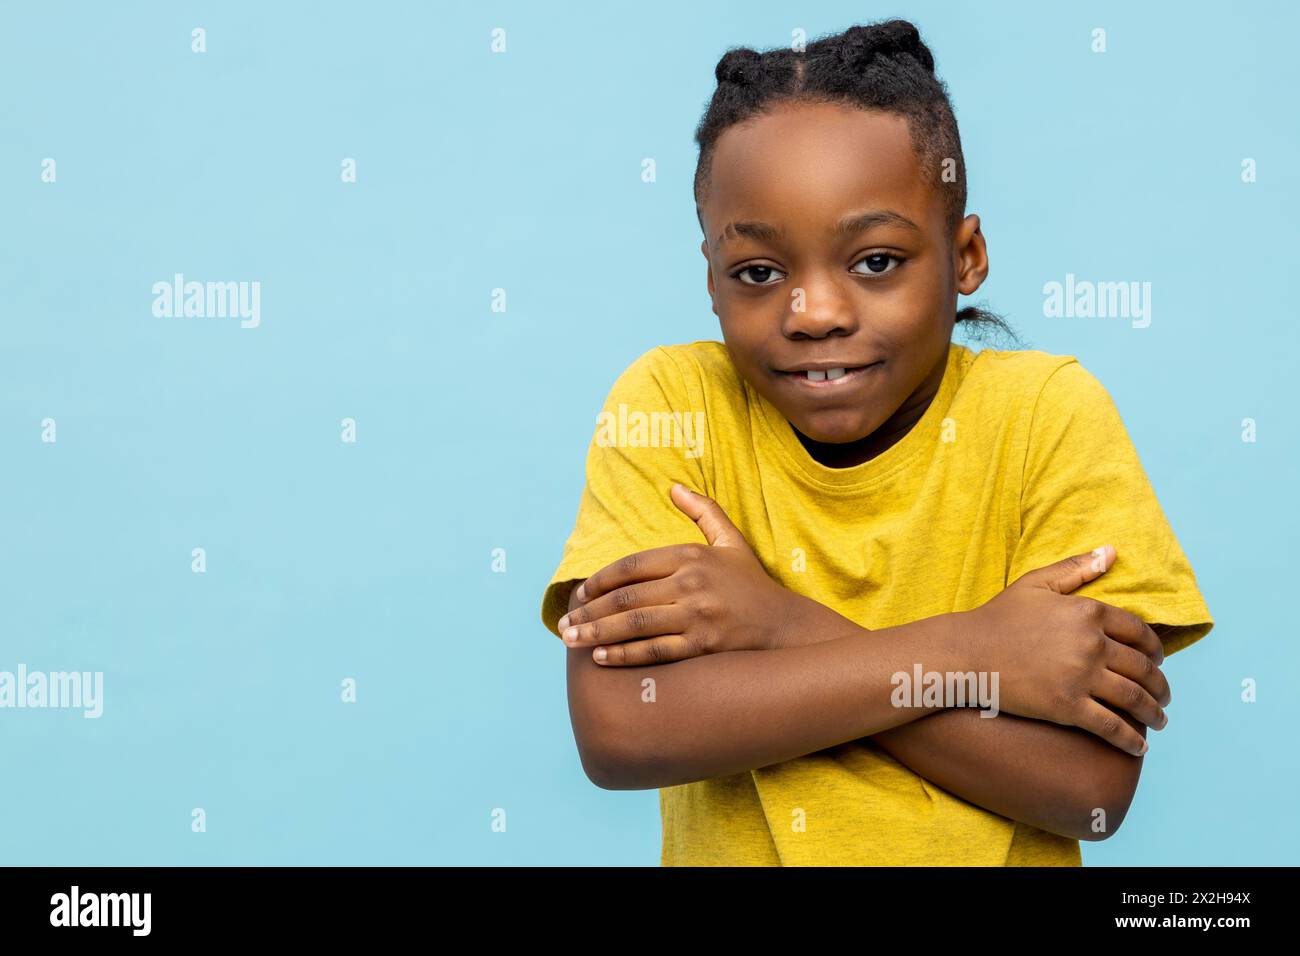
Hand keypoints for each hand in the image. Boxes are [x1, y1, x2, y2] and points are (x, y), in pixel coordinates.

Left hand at [556, 484, 800, 664]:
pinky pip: (655, 651)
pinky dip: (625, 654)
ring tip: (572, 640)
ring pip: (635, 625)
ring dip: (598, 633)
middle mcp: (692, 584)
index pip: (632, 566)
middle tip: (564, 625)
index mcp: (691, 556)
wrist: (786, 626)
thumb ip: (703, 511)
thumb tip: (673, 487)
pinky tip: (601, 657)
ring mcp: (698, 616)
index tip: (580, 594)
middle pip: (627, 597)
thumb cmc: (752, 583)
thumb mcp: (730, 540)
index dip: (601, 580)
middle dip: (590, 612)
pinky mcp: (703, 646)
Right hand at [967, 545, 1170, 755]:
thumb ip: (1076, 568)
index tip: (1159, 661)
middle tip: (1163, 696)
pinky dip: (1130, 740)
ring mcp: (1080, 676)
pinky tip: (1139, 747)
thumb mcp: (1036, 583)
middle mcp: (1091, 644)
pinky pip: (1111, 727)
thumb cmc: (998, 617)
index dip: (1156, 649)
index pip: (1139, 632)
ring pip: (1134, 699)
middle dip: (1160, 685)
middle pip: (1143, 668)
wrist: (965, 652)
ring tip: (1159, 720)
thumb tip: (1111, 552)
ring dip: (1154, 713)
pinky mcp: (1067, 706)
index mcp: (1088, 612)